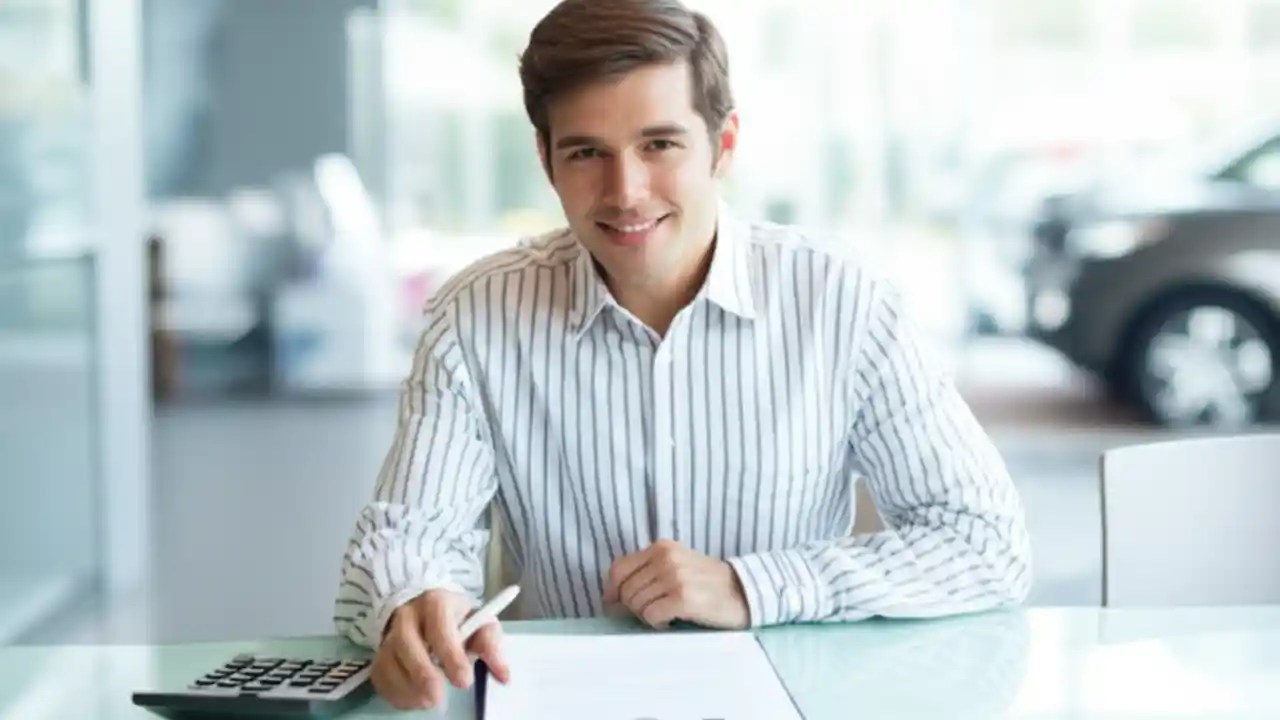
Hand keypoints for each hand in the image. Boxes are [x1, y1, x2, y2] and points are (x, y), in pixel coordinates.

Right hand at [370, 588, 510, 709]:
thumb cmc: (458, 621)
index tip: (464, 681)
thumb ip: (491, 647)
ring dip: (409, 688)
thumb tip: (504, 676)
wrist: (426, 611)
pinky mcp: (379, 656)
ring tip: (430, 701)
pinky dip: (396, 693)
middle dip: (423, 675)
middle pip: (407, 644)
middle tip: (439, 698)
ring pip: (390, 663)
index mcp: (436, 603)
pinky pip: (381, 677)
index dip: (451, 655)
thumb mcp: (480, 624)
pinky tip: (415, 698)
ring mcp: (389, 635)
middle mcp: (407, 616)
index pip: (440, 626)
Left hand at [602, 540, 749, 629]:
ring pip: (637, 604)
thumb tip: (611, 598)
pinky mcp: (684, 598)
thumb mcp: (676, 565)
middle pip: (626, 590)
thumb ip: (646, 572)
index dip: (611, 590)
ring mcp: (675, 577)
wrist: (743, 593)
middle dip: (633, 607)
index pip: (618, 569)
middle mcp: (666, 557)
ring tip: (667, 614)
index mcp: (661, 547)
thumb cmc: (706, 583)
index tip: (614, 604)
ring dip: (648, 616)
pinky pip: (651, 616)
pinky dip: (658, 624)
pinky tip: (672, 620)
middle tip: (653, 611)